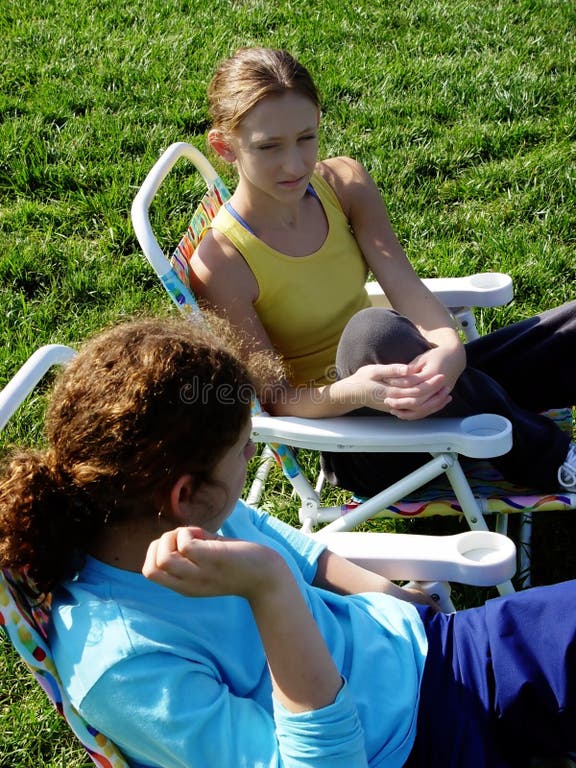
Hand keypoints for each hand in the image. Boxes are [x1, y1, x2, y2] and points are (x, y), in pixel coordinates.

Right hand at [143, 526, 283, 599]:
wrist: (267, 576)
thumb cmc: (238, 564)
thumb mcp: (207, 562)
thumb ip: (190, 552)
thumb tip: (177, 533)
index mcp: (184, 586)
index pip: (149, 572)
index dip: (156, 551)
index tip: (179, 543)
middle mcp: (188, 584)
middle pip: (150, 568)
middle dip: (159, 544)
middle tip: (183, 537)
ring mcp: (199, 574)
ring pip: (162, 559)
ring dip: (172, 537)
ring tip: (194, 534)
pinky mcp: (212, 561)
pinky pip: (185, 545)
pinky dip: (189, 532)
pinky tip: (207, 534)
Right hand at [342, 360, 450, 419]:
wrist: (351, 394)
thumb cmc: (361, 379)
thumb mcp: (373, 370)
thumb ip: (391, 369)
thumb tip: (408, 369)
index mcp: (391, 392)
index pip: (416, 389)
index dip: (430, 383)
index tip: (441, 375)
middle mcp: (395, 402)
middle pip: (421, 401)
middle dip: (436, 393)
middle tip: (447, 383)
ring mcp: (395, 407)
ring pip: (419, 410)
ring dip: (433, 403)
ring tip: (447, 395)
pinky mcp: (396, 409)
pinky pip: (414, 412)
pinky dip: (426, 409)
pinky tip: (434, 403)